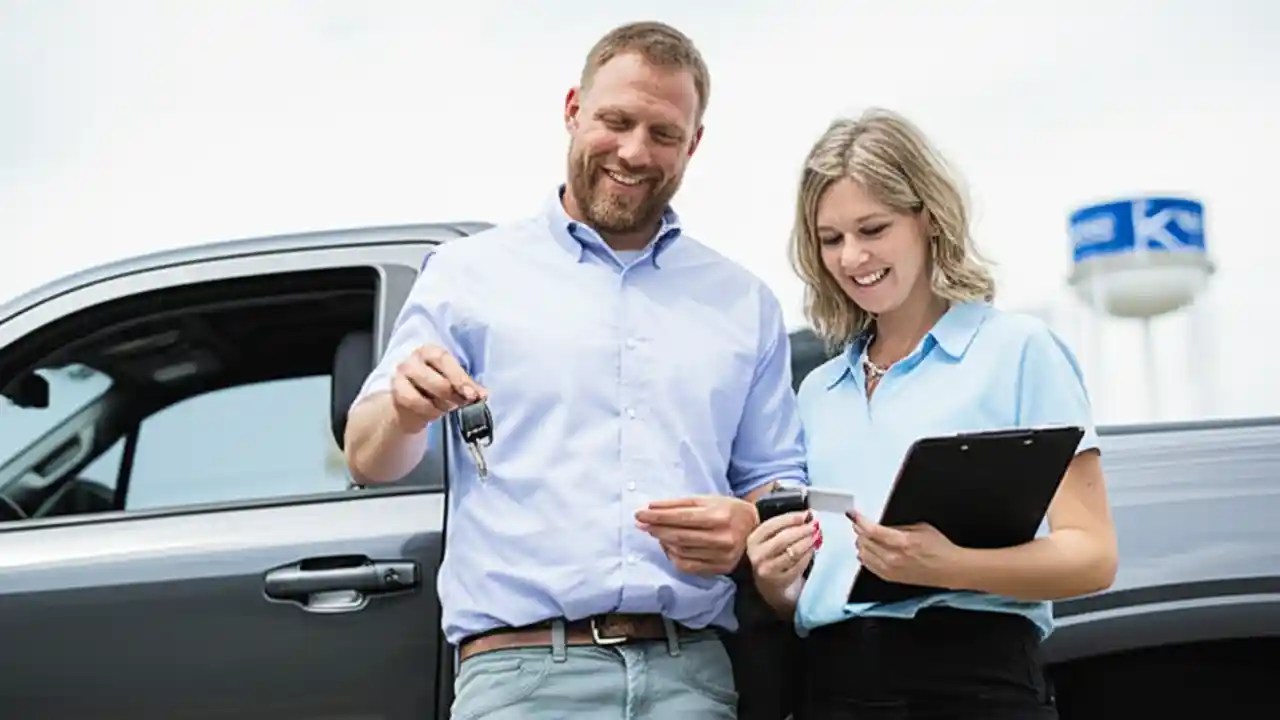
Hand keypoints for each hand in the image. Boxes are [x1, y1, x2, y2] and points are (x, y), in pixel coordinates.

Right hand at [391, 344, 486, 432]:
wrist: (412, 406)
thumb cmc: (435, 389)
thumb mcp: (454, 384)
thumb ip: (469, 387)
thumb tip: (483, 395)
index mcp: (431, 351)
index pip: (444, 359)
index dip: (459, 377)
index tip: (473, 394)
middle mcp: (414, 359)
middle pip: (436, 378)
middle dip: (453, 394)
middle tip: (463, 403)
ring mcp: (401, 374)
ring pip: (425, 391)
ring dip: (441, 403)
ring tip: (446, 407)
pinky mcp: (396, 391)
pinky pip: (414, 402)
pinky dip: (428, 410)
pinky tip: (433, 411)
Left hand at [635, 496, 758, 575]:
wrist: (755, 531)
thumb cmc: (728, 511)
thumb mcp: (708, 500)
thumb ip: (680, 504)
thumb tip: (651, 507)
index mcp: (719, 516)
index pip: (681, 518)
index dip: (658, 517)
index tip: (640, 514)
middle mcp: (721, 538)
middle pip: (679, 536)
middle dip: (656, 529)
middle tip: (641, 524)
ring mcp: (721, 556)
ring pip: (681, 551)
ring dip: (663, 542)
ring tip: (656, 533)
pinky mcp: (719, 569)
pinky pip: (688, 566)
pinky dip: (673, 557)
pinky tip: (668, 547)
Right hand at [745, 510, 819, 603]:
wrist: (770, 587)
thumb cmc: (772, 557)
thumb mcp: (770, 540)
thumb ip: (784, 526)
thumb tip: (807, 515)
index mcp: (753, 540)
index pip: (771, 525)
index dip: (790, 518)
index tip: (805, 514)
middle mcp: (757, 555)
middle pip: (782, 539)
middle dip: (801, 530)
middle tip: (815, 526)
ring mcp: (767, 569)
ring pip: (792, 552)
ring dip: (807, 542)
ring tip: (816, 536)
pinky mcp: (779, 581)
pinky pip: (798, 565)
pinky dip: (807, 555)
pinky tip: (812, 550)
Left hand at [851, 511, 961, 588]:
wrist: (949, 569)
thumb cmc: (939, 549)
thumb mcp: (920, 528)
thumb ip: (897, 527)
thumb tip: (880, 526)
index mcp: (902, 542)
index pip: (872, 530)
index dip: (859, 520)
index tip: (853, 515)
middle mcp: (894, 557)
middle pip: (864, 542)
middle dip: (860, 531)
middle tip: (860, 525)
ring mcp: (891, 570)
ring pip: (864, 555)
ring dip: (862, 544)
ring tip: (864, 538)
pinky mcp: (891, 578)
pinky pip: (869, 567)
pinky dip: (865, 557)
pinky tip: (867, 552)